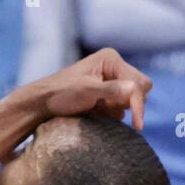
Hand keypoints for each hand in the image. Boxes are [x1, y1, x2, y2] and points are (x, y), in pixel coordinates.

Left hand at [28, 47, 152, 129]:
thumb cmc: (61, 93)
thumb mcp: (86, 91)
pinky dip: (114, 112)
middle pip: (141, 88)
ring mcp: (111, 80)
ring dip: (119, 108)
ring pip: (132, 98)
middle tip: (108, 109)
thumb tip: (134, 89)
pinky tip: (98, 111)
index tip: (138, 124)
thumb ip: (110, 90)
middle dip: (130, 103)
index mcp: (110, 59)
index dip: (138, 103)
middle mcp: (113, 66)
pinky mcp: (108, 93)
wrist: (43, 103)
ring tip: (99, 108)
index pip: (138, 82)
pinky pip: (122, 106)